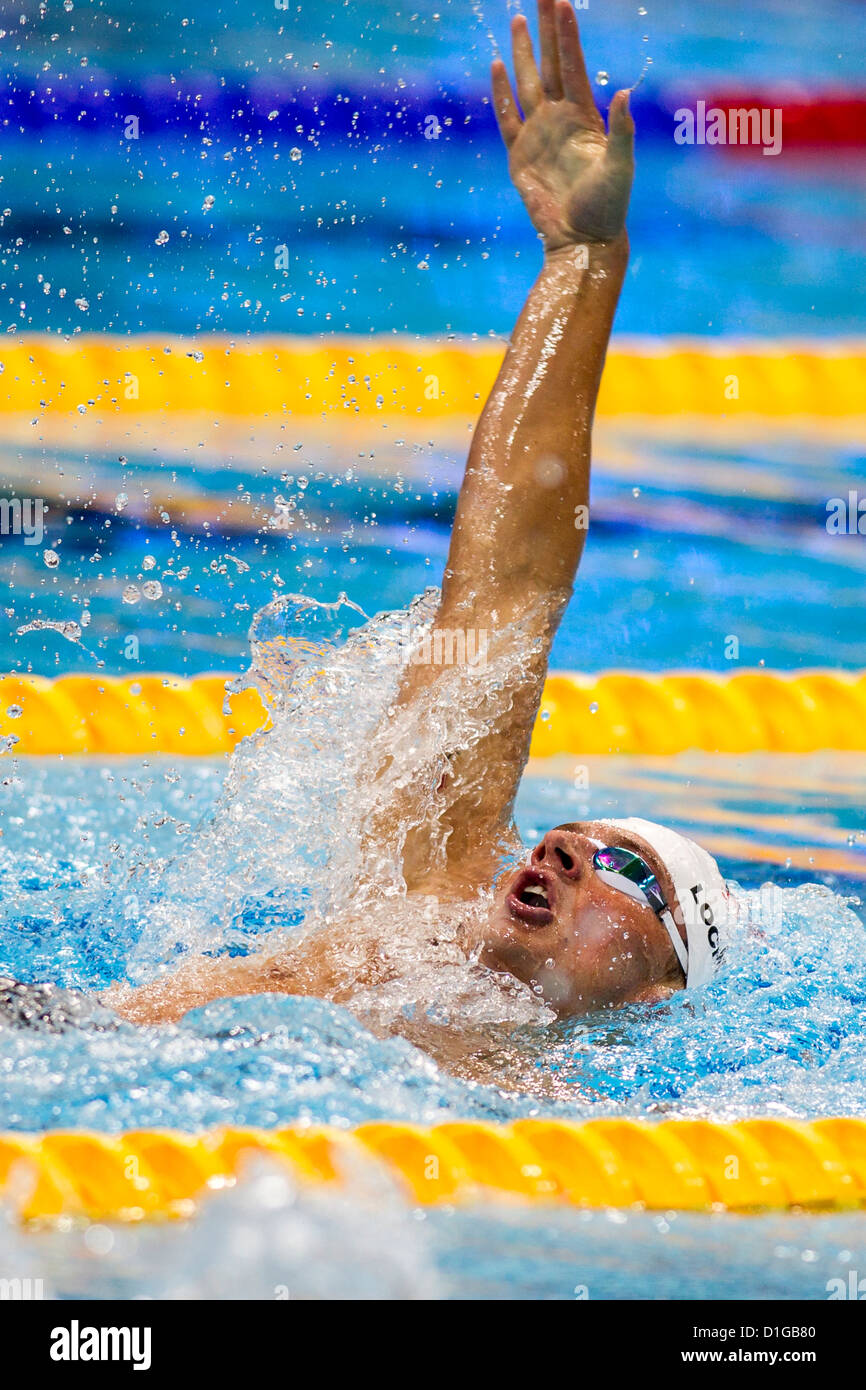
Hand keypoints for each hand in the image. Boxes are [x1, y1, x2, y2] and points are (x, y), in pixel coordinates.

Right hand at [492, 0, 633, 249]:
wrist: (582, 238)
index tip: (562, 4)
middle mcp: (560, 119)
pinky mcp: (519, 155)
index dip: (567, 36)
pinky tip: (497, 66)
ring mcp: (538, 134)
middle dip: (546, 30)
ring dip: (524, 52)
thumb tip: (623, 94)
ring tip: (519, 20)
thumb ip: (622, 131)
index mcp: (585, 118)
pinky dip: (500, 93)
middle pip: (550, 64)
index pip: (573, 66)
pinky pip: (507, 117)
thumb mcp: (620, 168)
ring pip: (528, 83)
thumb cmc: (608, 207)